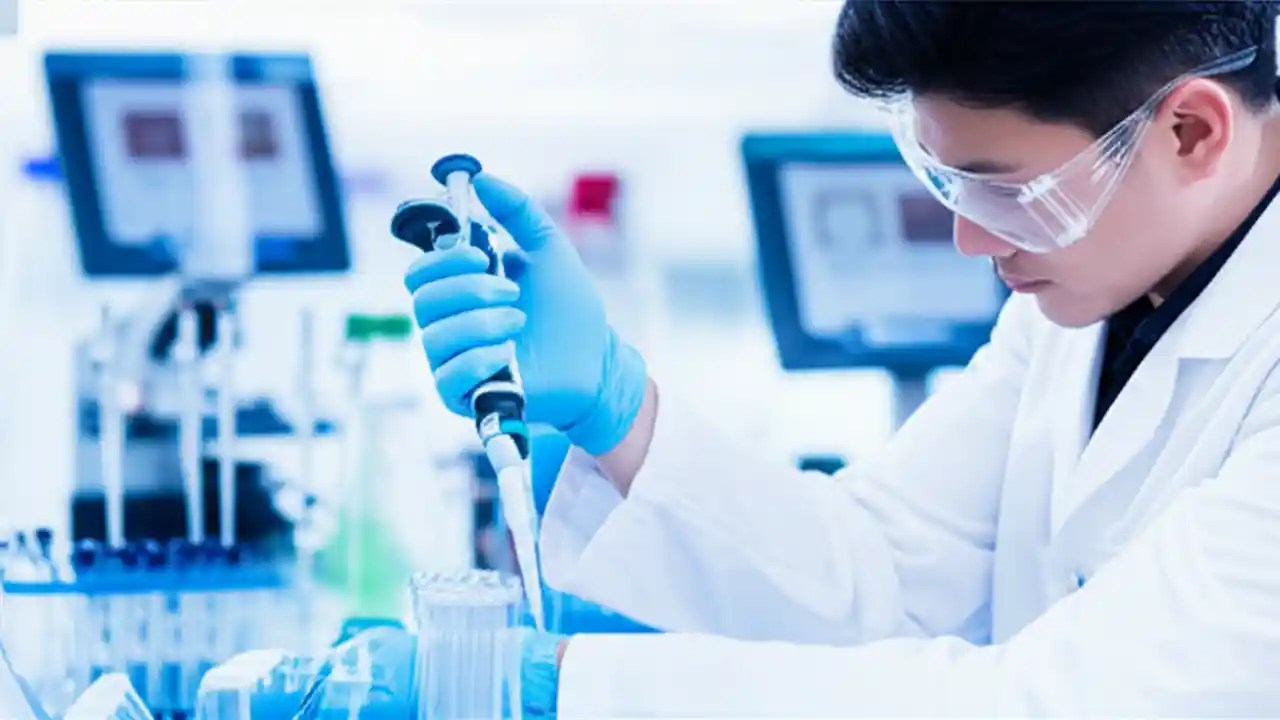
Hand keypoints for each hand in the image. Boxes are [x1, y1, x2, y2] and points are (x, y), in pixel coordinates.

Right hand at [404, 172, 646, 454]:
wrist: (598, 360)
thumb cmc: (570, 310)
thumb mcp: (548, 249)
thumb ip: (517, 211)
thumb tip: (480, 179)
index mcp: (460, 292)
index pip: (420, 273)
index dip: (444, 260)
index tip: (484, 255)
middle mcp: (450, 325)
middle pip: (423, 301)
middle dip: (469, 289)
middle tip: (511, 292)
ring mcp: (455, 362)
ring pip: (435, 337)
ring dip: (481, 323)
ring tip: (519, 322)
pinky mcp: (466, 397)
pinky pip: (447, 378)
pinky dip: (477, 359)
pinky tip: (507, 353)